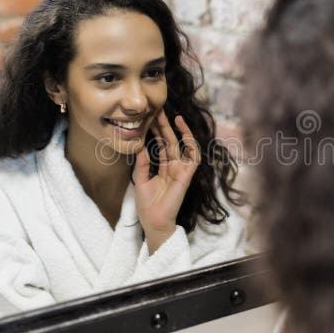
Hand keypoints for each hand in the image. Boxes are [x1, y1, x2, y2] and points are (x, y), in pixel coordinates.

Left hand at [134, 110, 200, 254]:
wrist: (153, 222)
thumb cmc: (147, 206)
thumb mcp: (140, 180)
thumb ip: (142, 163)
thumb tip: (141, 145)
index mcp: (164, 168)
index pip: (162, 145)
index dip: (157, 132)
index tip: (150, 118)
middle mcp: (174, 167)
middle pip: (171, 142)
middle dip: (165, 126)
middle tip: (158, 110)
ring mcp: (181, 171)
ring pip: (183, 146)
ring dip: (180, 131)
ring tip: (174, 117)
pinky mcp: (187, 176)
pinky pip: (193, 158)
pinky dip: (191, 145)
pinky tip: (184, 134)